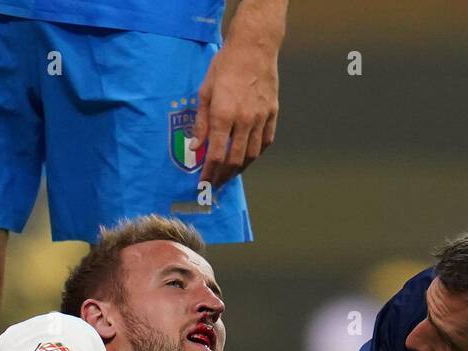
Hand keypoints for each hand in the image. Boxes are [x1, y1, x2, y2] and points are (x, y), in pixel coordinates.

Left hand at [191, 34, 279, 188]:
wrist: (254, 48)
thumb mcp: (205, 92)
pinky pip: (265, 142)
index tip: (203, 182)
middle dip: (223, 177)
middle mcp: (244, 120)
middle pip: (234, 161)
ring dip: (240, 169)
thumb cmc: (225, 66)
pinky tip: (247, 158)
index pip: (215, 155)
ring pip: (252, 155)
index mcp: (223, 115)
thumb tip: (195, 148)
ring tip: (229, 174)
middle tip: (215, 184)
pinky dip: (256, 154)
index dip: (208, 173)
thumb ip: (200, 123)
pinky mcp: (273, 114)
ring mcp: (261, 118)